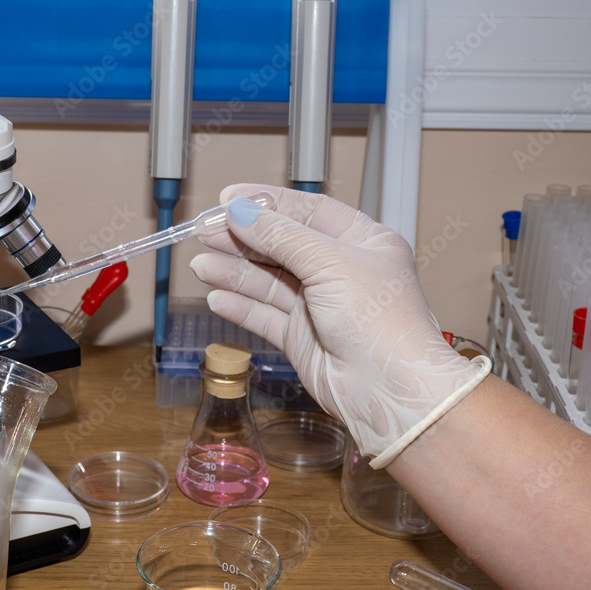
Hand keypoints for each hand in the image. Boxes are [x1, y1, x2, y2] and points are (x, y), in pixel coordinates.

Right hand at [190, 184, 489, 466]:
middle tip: (204, 231)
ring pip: (267, 280)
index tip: (229, 198)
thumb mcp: (330, 262)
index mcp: (361, 242)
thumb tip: (240, 212)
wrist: (389, 391)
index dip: (266, 203)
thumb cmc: (381, 322)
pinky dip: (239, 306)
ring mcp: (319, 305)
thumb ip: (280, 235)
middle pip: (281, 244)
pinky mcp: (302, 337)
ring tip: (201, 267)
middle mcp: (340, 270)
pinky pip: (264, 315)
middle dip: (242, 238)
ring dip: (233, 272)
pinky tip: (216, 298)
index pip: (307, 210)